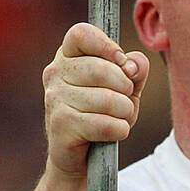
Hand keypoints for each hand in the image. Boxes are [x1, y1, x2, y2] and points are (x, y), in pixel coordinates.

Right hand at [42, 23, 149, 178]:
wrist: (80, 156)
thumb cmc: (103, 113)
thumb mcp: (124, 87)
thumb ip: (135, 69)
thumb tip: (134, 65)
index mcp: (68, 55)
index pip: (81, 33)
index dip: (107, 46)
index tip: (122, 63)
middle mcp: (55, 73)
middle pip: (102, 69)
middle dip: (126, 88)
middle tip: (125, 99)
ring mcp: (54, 98)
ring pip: (108, 100)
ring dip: (125, 112)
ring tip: (119, 118)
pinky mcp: (60, 124)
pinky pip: (104, 124)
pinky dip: (119, 130)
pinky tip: (114, 132)